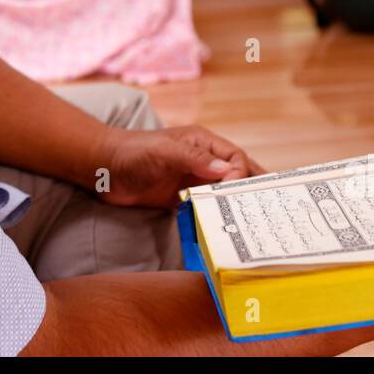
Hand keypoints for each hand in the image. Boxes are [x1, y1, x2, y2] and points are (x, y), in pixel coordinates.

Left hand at [91, 125, 265, 208]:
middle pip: (236, 174)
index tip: (236, 193)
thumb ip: (193, 158)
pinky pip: (206, 207)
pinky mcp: (182, 199)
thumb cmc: (133, 152)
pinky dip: (218, 216)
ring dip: (237, 204)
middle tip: (271, 209)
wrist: (103, 169)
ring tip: (256, 223)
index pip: (235, 158)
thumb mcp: (164, 151)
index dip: (240, 175)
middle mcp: (203, 161)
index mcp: (203, 143)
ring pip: (224, 192)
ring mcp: (193, 180)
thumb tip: (226, 171)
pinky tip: (227, 229)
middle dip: (252, 188)